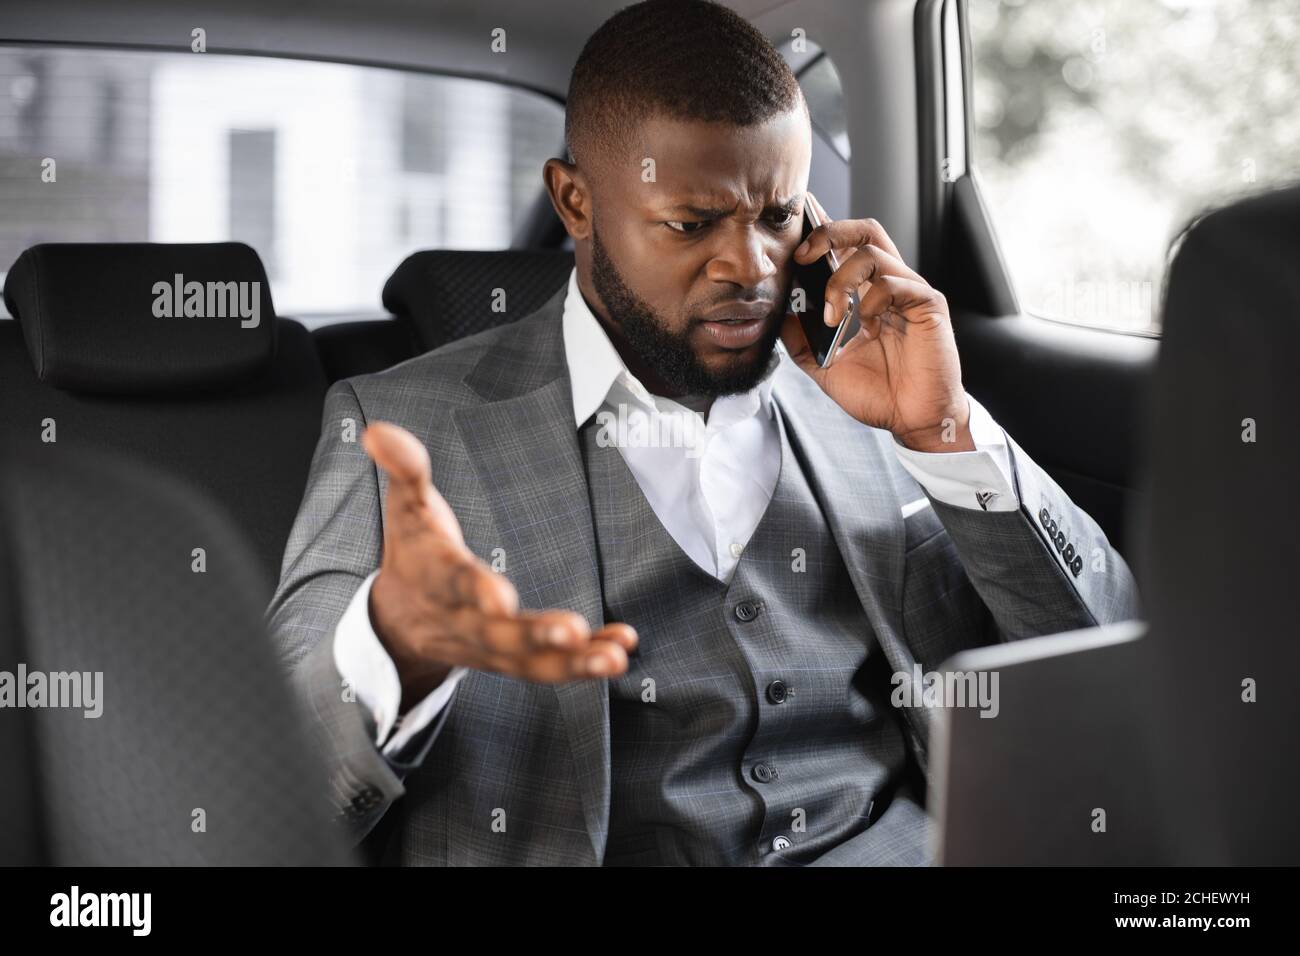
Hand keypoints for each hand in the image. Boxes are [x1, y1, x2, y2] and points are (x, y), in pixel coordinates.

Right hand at [361, 422, 636, 708]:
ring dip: (574, 662)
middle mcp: (462, 621)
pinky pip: (549, 669)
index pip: (454, 584)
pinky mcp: (512, 661)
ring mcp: (488, 647)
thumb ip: (404, 468)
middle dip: (534, 635)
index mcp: (436, 578)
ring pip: (529, 663)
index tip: (502, 599)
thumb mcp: (405, 506)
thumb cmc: (414, 551)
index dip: (476, 590)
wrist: (398, 620)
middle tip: (573, 632)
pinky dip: (585, 663)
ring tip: (613, 659)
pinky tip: (620, 651)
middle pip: (498, 635)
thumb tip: (378, 430)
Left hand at [780, 194, 973, 452]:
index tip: (794, 231)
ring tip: (832, 316)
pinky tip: (868, 324)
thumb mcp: (824, 365)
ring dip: (841, 280)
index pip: (845, 246)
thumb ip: (801, 338)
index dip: (822, 230)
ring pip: (872, 253)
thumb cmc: (878, 392)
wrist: (912, 420)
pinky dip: (872, 299)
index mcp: (865, 294)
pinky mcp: (928, 305)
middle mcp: (889, 285)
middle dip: (829, 232)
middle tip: (803, 257)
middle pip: (864, 231)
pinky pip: (896, 283)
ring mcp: (910, 292)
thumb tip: (780, 312)